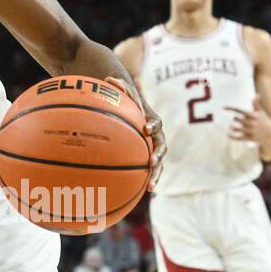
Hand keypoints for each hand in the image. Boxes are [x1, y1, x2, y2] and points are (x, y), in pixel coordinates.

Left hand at [105, 77, 165, 191]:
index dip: (153, 124)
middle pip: (161, 146)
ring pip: (158, 163)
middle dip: (158, 155)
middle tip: (152, 162)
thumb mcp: (124, 94)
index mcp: (151, 120)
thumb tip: (109, 78)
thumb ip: (119, 87)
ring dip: (156, 174)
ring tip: (151, 187)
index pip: (155, 121)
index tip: (147, 128)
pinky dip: (147, 180)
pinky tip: (141, 193)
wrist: (134, 114)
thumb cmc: (127, 103)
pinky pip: (149, 171)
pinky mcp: (147, 158)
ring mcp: (153, 148)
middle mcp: (156, 136)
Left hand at [224, 97, 270, 159]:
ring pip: (236, 129)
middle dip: (235, 119)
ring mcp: (250, 131)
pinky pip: (238, 138)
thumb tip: (257, 94)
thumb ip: (256, 104)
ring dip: (231, 128)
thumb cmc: (265, 121)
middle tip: (234, 119)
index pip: (239, 110)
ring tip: (229, 127)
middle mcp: (251, 123)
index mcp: (253, 115)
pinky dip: (232, 137)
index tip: (223, 108)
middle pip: (237, 119)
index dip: (230, 108)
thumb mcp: (261, 112)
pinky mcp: (250, 138)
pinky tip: (228, 135)